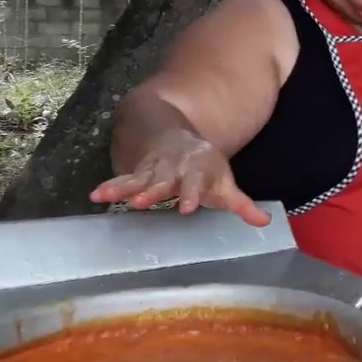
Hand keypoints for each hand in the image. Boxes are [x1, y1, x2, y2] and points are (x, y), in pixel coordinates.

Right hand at [89, 130, 269, 226]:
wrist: (178, 140)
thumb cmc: (205, 170)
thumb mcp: (225, 185)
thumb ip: (242, 205)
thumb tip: (266, 222)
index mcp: (198, 172)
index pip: (196, 184)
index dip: (191, 195)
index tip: (187, 208)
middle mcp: (174, 169)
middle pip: (164, 180)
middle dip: (155, 190)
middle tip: (144, 202)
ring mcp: (154, 170)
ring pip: (139, 179)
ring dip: (126, 188)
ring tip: (111, 198)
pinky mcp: (138, 173)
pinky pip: (122, 180)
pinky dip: (110, 187)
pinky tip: (95, 195)